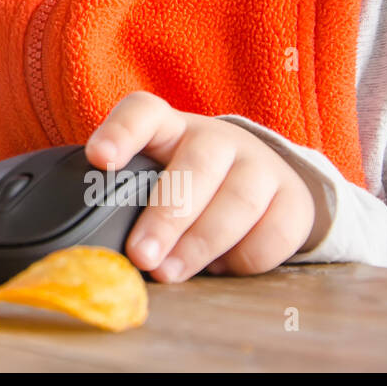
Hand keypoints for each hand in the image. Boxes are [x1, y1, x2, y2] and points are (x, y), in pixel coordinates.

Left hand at [85, 91, 316, 281]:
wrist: (260, 184)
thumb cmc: (186, 185)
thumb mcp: (152, 178)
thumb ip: (124, 197)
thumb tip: (93, 241)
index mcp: (168, 127)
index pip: (143, 113)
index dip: (121, 133)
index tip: (99, 160)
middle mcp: (216, 138)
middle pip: (195, 166)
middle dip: (167, 216)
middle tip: (141, 256)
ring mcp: (259, 164)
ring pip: (237, 201)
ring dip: (201, 243)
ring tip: (171, 272)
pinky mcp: (294, 198)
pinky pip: (274, 232)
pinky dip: (244, 258)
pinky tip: (219, 267)